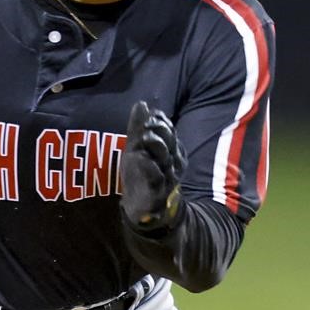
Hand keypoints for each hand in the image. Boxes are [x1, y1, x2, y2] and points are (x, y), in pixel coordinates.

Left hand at [120, 101, 183, 233]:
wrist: (141, 206)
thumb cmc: (142, 174)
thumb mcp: (137, 148)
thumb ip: (138, 127)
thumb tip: (142, 103)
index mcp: (171, 151)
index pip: (170, 131)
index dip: (162, 121)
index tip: (153, 114)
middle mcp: (172, 163)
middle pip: (171, 142)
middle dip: (161, 130)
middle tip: (148, 124)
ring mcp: (166, 178)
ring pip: (166, 158)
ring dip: (157, 145)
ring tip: (145, 137)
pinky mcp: (157, 192)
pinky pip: (157, 177)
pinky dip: (149, 167)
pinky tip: (140, 158)